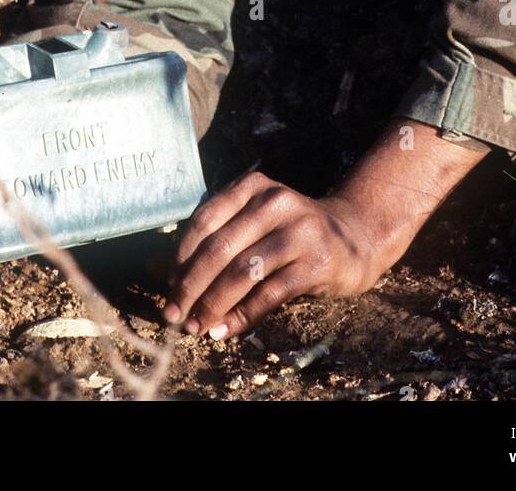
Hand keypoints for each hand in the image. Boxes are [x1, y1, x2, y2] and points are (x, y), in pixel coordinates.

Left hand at [161, 169, 397, 340]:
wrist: (355, 236)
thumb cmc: (291, 232)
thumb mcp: (255, 220)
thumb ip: (216, 238)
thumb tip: (161, 272)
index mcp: (254, 186)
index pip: (204, 220)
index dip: (180, 258)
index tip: (168, 288)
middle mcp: (276, 202)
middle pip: (219, 249)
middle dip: (190, 287)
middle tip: (173, 315)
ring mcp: (299, 231)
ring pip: (242, 273)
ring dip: (212, 305)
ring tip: (197, 326)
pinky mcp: (317, 263)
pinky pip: (269, 294)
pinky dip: (242, 316)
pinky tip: (225, 330)